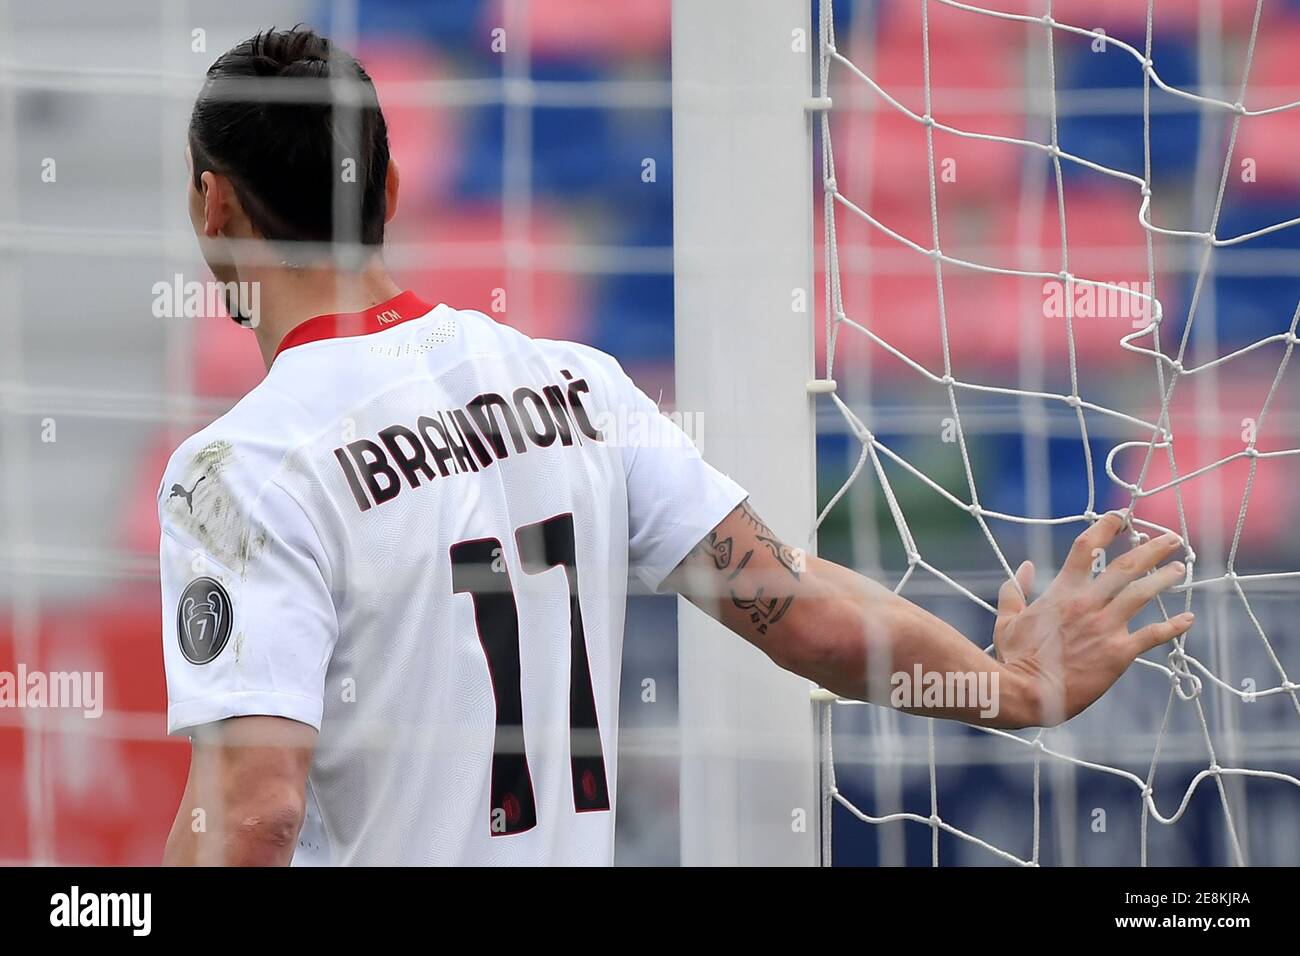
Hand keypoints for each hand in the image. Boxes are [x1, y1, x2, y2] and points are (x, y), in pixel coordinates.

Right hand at [993, 512, 1193, 727]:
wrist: (1027, 693)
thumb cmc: (1014, 658)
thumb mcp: (1007, 620)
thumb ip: (1014, 591)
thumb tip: (1024, 567)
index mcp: (1061, 592)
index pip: (1086, 547)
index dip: (1105, 528)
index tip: (1120, 518)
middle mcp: (1087, 603)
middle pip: (1126, 565)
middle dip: (1152, 548)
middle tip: (1171, 538)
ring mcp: (1105, 627)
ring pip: (1142, 593)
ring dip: (1164, 578)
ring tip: (1180, 568)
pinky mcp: (1118, 653)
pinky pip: (1152, 635)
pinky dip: (1173, 626)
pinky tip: (1188, 618)